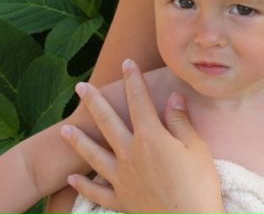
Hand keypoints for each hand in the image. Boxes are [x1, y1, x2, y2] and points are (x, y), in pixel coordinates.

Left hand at [61, 59, 223, 213]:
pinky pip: (97, 191)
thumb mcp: (196, 148)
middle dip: (94, 103)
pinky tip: (72, 178)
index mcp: (151, 138)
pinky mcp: (121, 200)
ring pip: (94, 155)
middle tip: (80, 87)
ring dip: (78, 141)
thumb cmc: (199, 186)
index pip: (140, 102)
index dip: (133, 81)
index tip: (127, 64)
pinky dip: (83, 185)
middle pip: (108, 123)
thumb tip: (173, 98)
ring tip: (65, 129)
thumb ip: (180, 122)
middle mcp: (131, 154)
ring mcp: (122, 179)